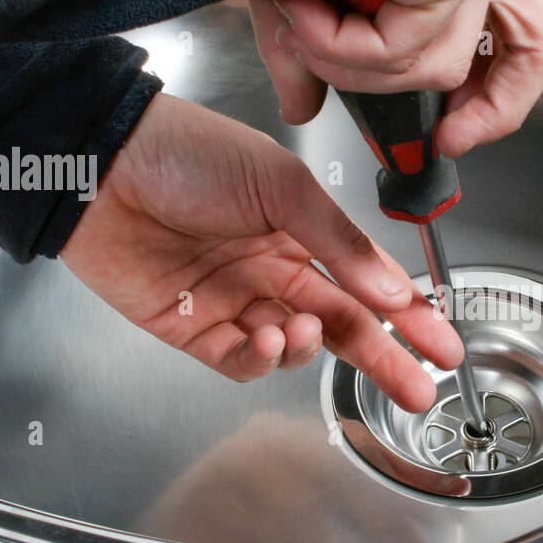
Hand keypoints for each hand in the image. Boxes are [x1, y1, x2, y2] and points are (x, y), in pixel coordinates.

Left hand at [59, 93, 462, 412]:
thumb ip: (342, 243)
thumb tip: (394, 291)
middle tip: (418, 389)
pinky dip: (260, 358)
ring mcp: (233, 300)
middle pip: (343, 326)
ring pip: (293, 347)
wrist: (99, 162)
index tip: (444, 347)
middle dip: (383, 358)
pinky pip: (241, 360)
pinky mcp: (192, 327)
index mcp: (302, 230)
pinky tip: (264, 336)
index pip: (369, 283)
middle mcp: (272, 268)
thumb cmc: (186, 153)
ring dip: (308, 346)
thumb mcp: (282, 185)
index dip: (410, 317)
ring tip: (303, 327)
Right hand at [245, 0, 542, 157]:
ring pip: (441, 65)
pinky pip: (406, 51)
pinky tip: (302, 6)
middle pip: (539, 41)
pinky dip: (344, 50)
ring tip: (298, 25)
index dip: (498, 90)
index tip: (453, 129)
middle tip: (444, 140)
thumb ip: (312, 50)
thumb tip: (301, 106)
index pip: (523, 21)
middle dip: (493, 110)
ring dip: (353, 68)